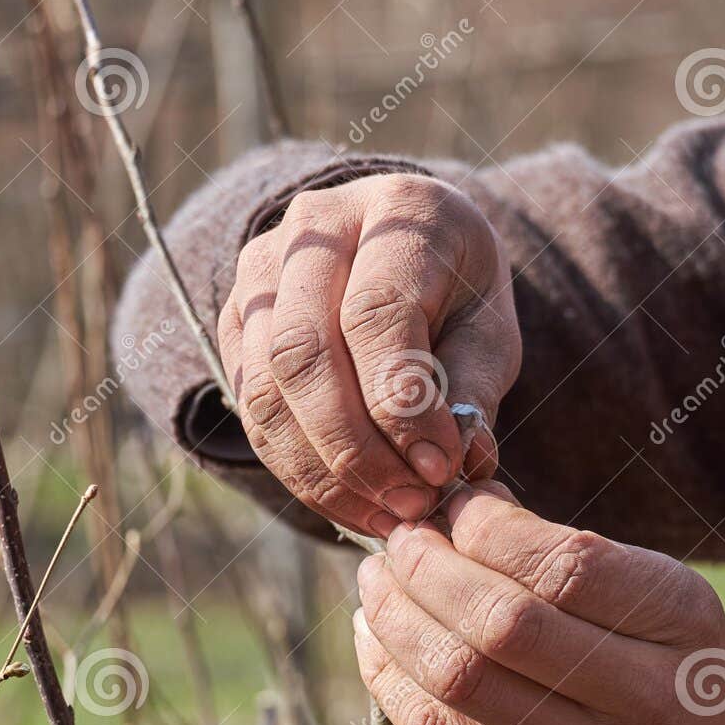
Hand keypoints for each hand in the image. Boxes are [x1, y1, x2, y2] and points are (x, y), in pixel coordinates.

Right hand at [218, 173, 519, 538]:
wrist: (403, 254)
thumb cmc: (457, 293)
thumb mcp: (490, 329)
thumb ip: (475, 389)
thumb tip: (462, 461)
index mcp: (397, 210)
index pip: (376, 313)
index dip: (401, 404)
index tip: (440, 468)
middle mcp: (316, 227)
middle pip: (303, 352)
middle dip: (353, 447)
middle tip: (407, 503)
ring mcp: (262, 271)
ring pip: (265, 386)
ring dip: (321, 469)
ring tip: (381, 514)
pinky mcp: (235, 319)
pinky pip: (252, 409)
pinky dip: (297, 468)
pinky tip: (348, 503)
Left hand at [352, 482, 724, 724]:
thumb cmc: (672, 686)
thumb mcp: (664, 613)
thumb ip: (574, 561)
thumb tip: (462, 506)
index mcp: (681, 619)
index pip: (565, 563)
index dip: (486, 528)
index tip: (452, 507)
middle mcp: (646, 693)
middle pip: (503, 622)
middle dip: (427, 568)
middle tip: (398, 539)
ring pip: (460, 677)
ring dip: (396, 618)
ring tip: (375, 582)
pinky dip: (390, 679)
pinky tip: (375, 639)